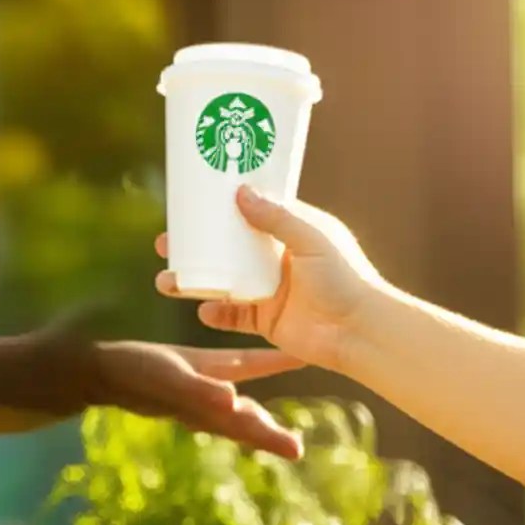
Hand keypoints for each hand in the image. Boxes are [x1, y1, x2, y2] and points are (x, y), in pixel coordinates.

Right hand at [79, 340, 306, 458]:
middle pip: (241, 426)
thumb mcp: (170, 376)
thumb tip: (234, 400)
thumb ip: (200, 389)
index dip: (271, 435)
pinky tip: (232, 399)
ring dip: (254, 423)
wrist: (96, 370)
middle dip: (269, 437)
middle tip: (297, 450)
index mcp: (205, 408)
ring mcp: (189, 399)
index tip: (298, 450)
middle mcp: (200, 408)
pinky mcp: (179, 383)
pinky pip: (211, 395)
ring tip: (276, 431)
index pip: (246, 423)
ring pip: (228, 414)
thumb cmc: (134, 371)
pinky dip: (229, 399)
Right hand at [155, 185, 384, 372]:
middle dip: (193, 246)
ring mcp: (269, 290)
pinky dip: (215, 313)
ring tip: (167, 281)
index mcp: (291, 233)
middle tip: (163, 243)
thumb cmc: (346, 279)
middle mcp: (276, 259)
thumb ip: (277, 218)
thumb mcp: (312, 239)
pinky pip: (233, 316)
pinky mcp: (266, 319)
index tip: (191, 200)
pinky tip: (200, 309)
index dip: (221, 207)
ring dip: (193, 281)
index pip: (251, 212)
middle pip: (225, 248)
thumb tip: (240, 192)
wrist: (361, 332)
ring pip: (221, 281)